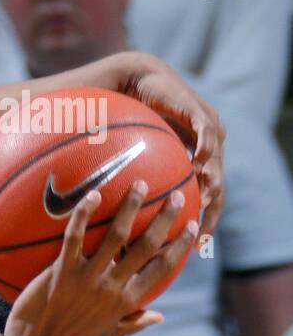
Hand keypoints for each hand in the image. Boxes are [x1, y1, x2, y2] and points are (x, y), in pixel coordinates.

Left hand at [7, 183, 198, 335]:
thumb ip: (134, 326)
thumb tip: (158, 316)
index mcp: (126, 302)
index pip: (162, 268)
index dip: (180, 245)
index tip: (192, 226)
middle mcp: (111, 288)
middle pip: (147, 245)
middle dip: (166, 218)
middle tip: (177, 196)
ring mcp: (88, 279)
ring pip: (116, 235)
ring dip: (131, 206)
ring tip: (140, 183)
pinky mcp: (62, 272)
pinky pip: (75, 237)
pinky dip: (84, 214)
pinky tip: (94, 194)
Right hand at [104, 52, 225, 233]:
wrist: (128, 88)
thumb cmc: (122, 130)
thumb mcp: (132, 167)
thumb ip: (135, 192)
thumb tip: (117, 229)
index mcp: (194, 163)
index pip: (205, 199)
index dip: (202, 222)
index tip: (193, 248)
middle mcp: (206, 149)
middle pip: (217, 186)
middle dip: (210, 211)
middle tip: (199, 234)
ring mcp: (206, 131)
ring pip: (216, 163)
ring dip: (212, 183)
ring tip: (201, 202)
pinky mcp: (200, 113)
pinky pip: (206, 134)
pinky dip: (205, 150)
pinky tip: (198, 165)